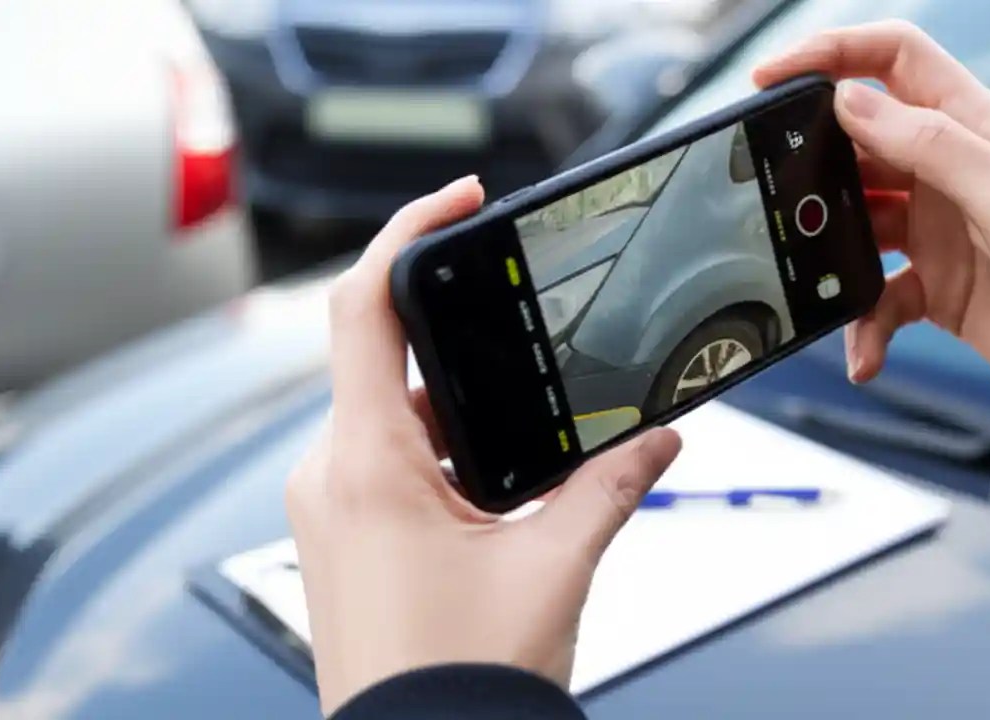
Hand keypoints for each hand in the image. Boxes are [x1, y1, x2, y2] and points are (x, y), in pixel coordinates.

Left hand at [285, 177, 681, 715]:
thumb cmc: (457, 682)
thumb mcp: (554, 567)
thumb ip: (612, 486)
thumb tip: (659, 436)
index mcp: (368, 465)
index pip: (364, 307)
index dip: (406, 232)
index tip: (457, 202)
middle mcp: (331, 475)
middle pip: (388, 358)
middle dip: (464, 346)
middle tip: (529, 344)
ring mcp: (330, 507)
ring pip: (392, 415)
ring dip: (457, 410)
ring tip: (526, 446)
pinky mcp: (342, 536)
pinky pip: (386, 460)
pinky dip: (440, 452)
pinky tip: (495, 490)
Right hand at [755, 21, 989, 425]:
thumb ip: (935, 147)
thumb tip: (850, 103)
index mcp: (976, 129)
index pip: (893, 59)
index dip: (831, 53)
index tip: (772, 77)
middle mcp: (948, 171)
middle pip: (857, 138)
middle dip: (812, 164)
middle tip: (777, 195)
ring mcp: (934, 228)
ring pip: (853, 220)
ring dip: (831, 255)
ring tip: (824, 285)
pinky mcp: (929, 284)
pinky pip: (871, 294)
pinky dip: (860, 322)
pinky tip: (864, 352)